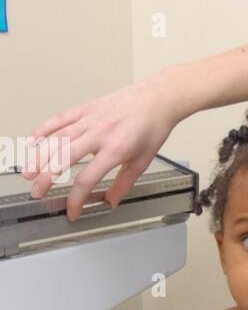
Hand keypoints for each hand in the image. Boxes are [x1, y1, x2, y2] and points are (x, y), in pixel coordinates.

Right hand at [22, 68, 185, 220]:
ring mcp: (90, 119)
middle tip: (37, 192)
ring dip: (39, 156)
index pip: (87, 179)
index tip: (72, 211)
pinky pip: (60, 118)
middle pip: (65, 158)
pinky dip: (43, 129)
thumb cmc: (153, 127)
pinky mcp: (86, 108)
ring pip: (57, 139)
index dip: (76, 199)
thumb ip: (124, 184)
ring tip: (28, 173)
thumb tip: (111, 201)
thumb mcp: (143, 161)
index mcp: (116, 150)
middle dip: (47, 178)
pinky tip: (32, 141)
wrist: (158, 98)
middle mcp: (99, 133)